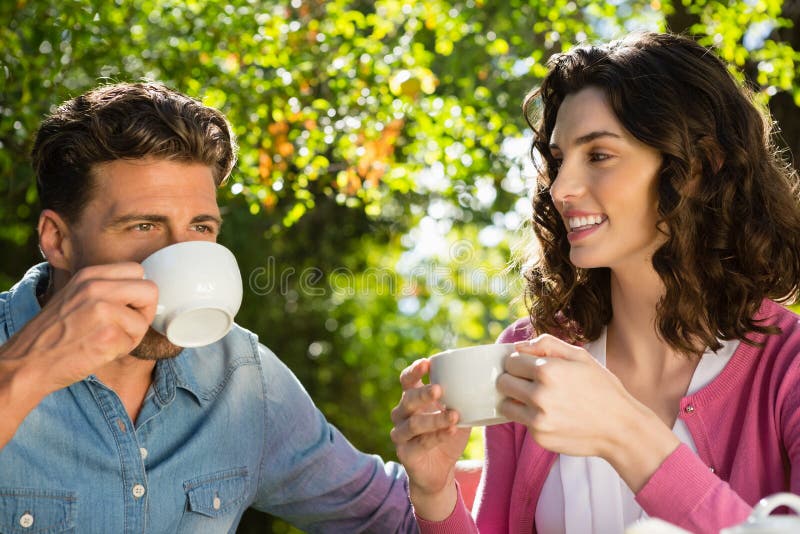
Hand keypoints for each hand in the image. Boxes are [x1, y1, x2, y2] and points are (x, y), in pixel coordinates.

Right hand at [1, 262, 157, 391]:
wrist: (27, 362)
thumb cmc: (55, 334)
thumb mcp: (76, 296)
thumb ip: (106, 289)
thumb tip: (144, 293)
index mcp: (89, 275)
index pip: (137, 271)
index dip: (138, 292)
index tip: (128, 307)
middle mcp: (96, 288)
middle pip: (150, 290)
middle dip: (144, 311)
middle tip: (126, 326)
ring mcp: (102, 311)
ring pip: (144, 320)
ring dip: (132, 335)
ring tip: (106, 340)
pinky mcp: (107, 336)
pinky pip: (133, 341)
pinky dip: (122, 350)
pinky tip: (100, 351)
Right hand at [390, 358, 470, 519]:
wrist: (439, 472)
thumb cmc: (447, 435)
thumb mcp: (457, 414)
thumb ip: (463, 399)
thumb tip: (487, 379)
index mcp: (412, 400)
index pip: (406, 380)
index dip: (414, 371)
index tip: (427, 363)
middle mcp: (401, 415)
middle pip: (408, 400)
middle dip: (424, 393)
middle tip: (440, 389)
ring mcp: (401, 434)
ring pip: (414, 423)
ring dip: (434, 418)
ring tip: (454, 415)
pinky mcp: (405, 453)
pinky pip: (421, 443)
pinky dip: (438, 436)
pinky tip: (451, 431)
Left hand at [497, 334, 679, 490]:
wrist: (621, 429)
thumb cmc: (602, 388)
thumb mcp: (580, 356)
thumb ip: (547, 344)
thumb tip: (518, 347)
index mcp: (547, 370)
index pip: (510, 361)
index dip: (519, 362)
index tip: (528, 367)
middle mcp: (539, 395)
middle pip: (503, 382)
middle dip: (513, 379)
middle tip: (529, 383)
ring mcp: (538, 419)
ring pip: (506, 404)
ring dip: (515, 400)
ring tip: (535, 399)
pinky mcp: (539, 438)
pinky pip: (522, 423)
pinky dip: (530, 418)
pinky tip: (551, 416)